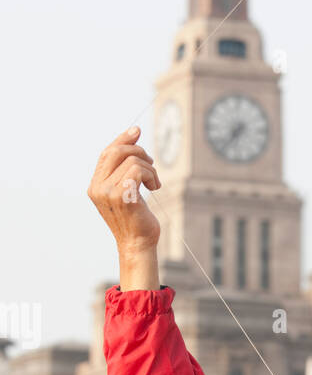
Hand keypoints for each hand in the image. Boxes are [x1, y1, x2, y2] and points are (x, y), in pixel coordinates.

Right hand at [87, 125, 161, 257]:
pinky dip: (151, 175)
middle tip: (151, 164)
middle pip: (116, 151)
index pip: (106, 154)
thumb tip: (134, 134)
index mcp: (95, 186)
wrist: (138, 244)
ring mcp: (108, 192)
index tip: (136, 130)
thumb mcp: (126, 191)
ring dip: (149, 168)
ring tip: (153, 182)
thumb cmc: (135, 219)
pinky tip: (154, 187)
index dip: (122, 140)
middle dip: (138, 151)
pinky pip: (138, 170)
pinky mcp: (123, 196)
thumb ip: (124, 169)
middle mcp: (97, 188)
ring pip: (131, 160)